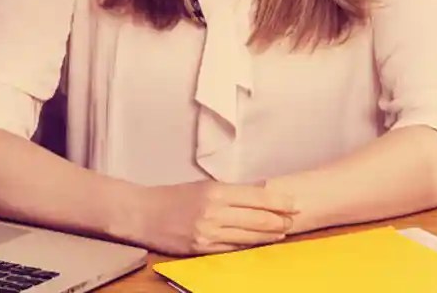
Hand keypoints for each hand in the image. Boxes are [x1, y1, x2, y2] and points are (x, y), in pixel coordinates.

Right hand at [124, 180, 297, 255]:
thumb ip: (231, 191)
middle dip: (279, 220)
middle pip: (257, 219)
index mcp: (215, 192)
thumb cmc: (173, 196)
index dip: (279, 202)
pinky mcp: (202, 249)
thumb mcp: (203, 186)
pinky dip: (249, 245)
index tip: (294, 203)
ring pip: (249, 237)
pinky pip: (233, 248)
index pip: (257, 197)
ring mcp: (208, 233)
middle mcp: (213, 213)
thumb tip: (261, 192)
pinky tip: (260, 243)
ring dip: (269, 235)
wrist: (142, 214)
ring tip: (282, 232)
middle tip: (294, 219)